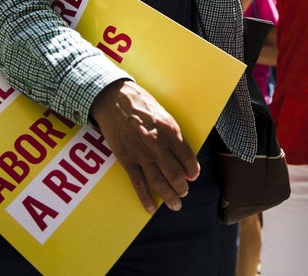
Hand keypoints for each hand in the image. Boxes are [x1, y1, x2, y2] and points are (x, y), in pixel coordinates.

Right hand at [89, 81, 199, 213]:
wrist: (114, 99)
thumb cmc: (141, 104)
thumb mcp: (164, 114)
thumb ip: (173, 134)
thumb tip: (182, 153)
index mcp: (170, 131)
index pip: (187, 157)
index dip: (193, 170)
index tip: (193, 176)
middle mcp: (157, 145)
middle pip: (175, 174)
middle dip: (182, 187)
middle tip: (184, 192)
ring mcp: (141, 154)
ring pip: (159, 182)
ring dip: (169, 196)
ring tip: (175, 205)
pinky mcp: (126, 160)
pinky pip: (138, 184)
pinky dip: (145, 198)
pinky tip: (151, 208)